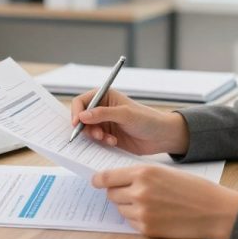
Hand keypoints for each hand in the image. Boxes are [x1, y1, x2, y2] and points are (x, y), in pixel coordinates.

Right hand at [70, 89, 188, 154]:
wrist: (161, 137)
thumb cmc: (147, 119)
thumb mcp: (125, 114)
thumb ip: (103, 114)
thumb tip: (82, 116)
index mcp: (105, 96)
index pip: (81, 101)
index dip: (76, 112)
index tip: (77, 124)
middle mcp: (102, 109)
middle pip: (81, 117)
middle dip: (85, 127)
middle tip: (96, 135)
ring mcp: (104, 123)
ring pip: (87, 130)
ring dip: (94, 136)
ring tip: (106, 139)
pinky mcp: (107, 136)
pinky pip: (95, 141)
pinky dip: (101, 142)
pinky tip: (113, 142)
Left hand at [92, 165, 237, 238]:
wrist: (214, 211)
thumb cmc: (193, 188)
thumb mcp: (164, 172)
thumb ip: (140, 175)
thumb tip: (116, 179)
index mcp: (143, 172)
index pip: (107, 177)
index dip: (99, 179)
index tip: (95, 181)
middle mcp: (139, 191)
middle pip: (111, 194)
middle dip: (117, 192)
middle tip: (131, 192)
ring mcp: (142, 212)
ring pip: (120, 208)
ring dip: (127, 206)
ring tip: (149, 203)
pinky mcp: (147, 229)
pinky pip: (130, 222)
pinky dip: (137, 218)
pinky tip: (155, 214)